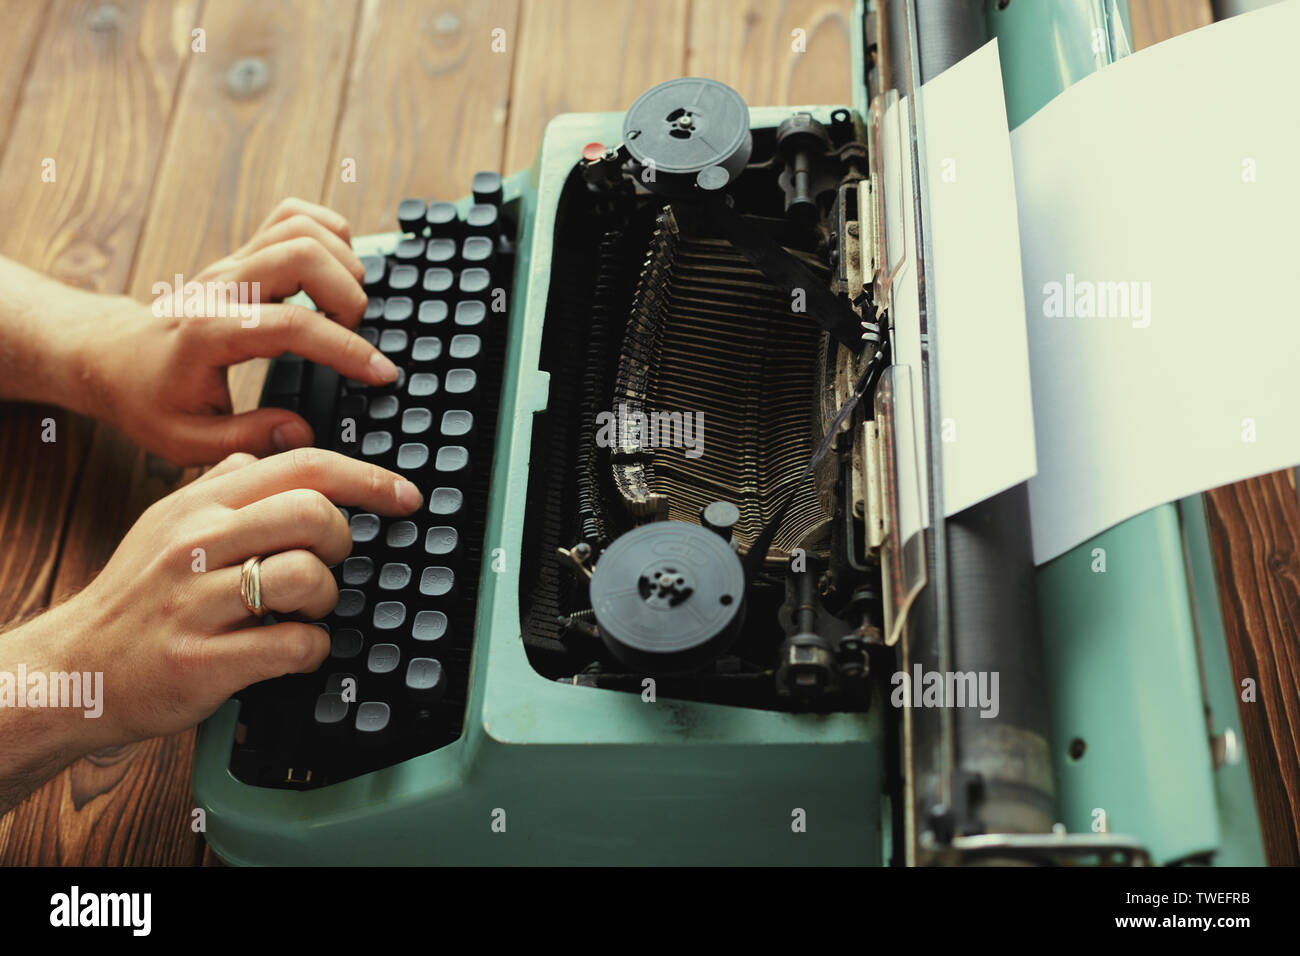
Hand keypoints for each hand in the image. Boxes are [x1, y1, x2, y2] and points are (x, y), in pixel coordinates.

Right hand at [13, 449, 421, 754]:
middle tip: (330, 562)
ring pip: (305, 576)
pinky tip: (293, 649)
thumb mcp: (164, 524)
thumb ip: (217, 486)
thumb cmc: (134, 597)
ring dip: (326, 597)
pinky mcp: (202, 660)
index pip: (301, 465)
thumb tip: (261, 455)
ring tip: (305, 609)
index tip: (403, 496)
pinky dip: (311, 649)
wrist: (76, 668)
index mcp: (199, 506)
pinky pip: (293, 645)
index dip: (367, 478)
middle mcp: (197, 544)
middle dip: (342, 540)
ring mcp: (197, 602)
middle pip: (311, 513)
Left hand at [73, 198, 397, 465]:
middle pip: (301, 252)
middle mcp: (223, 286)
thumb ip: (247, 438)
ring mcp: (234, 262)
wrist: (116, 357)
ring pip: (300, 226)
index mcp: (209, 333)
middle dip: (348, 295)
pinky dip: (328, 234)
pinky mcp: (245, 253)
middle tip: (354, 335)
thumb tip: (302, 431)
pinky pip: (293, 216)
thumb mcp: (185, 441)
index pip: (291, 325)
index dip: (346, 349)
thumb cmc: (150, 399)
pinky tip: (334, 274)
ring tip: (344, 309)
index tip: (380, 374)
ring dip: (341, 262)